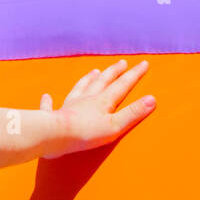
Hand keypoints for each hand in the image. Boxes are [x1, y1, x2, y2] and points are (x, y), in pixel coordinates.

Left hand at [38, 59, 154, 159]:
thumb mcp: (115, 126)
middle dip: (113, 72)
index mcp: (102, 101)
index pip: (122, 85)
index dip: (134, 74)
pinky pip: (51, 106)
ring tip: (94, 71)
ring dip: (87, 79)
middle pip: (102, 81)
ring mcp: (69, 106)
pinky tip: (47, 96)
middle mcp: (86, 99)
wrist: (55, 136)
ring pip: (80, 88)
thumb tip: (152, 99)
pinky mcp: (53, 116)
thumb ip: (132, 113)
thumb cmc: (86, 134)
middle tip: (122, 62)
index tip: (144, 63)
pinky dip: (49, 101)